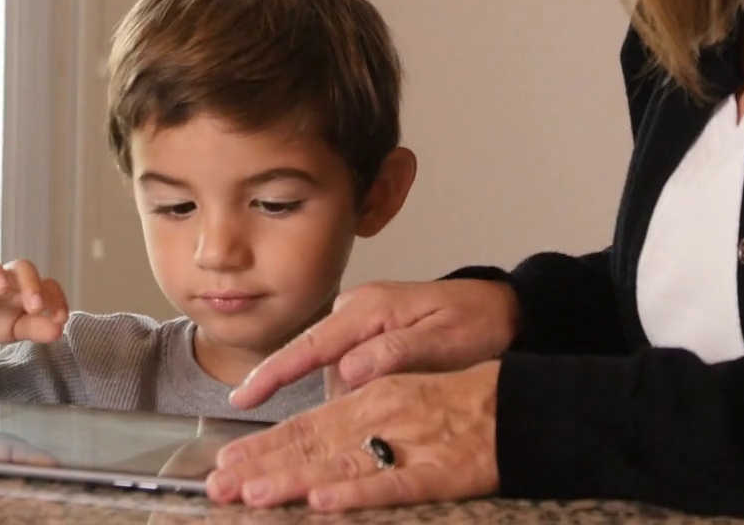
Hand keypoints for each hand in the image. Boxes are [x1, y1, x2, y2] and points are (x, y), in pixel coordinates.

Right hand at [0, 252, 68, 345]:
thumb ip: (36, 328)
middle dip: (31, 284)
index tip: (61, 319)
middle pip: (21, 266)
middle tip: (36, 306)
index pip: (47, 283)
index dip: (57, 299)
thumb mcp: (15, 328)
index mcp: (23, 286)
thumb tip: (59, 331)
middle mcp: (2, 276)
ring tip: (0, 289)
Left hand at [208, 361, 500, 510]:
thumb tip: (317, 448)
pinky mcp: (436, 471)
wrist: (523, 404)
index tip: (225, 466)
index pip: (306, 425)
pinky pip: (390, 484)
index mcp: (372, 397)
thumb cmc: (463, 403)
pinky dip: (356, 492)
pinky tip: (324, 500)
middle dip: (261, 467)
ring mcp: (407, 443)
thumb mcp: (404, 398)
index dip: (263, 448)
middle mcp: (381, 415)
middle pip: (311, 444)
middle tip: (218, 488)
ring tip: (254, 494)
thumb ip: (361, 417)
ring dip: (293, 479)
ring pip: (339, 463)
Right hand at [229, 279, 518, 409]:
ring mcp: (360, 318)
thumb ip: (396, 353)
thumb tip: (349, 370)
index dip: (274, 372)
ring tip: (358, 418)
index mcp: (370, 307)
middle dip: (288, 392)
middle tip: (286, 435)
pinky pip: (343, 364)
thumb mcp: (444, 341)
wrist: (500, 307)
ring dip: (336, 397)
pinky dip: (348, 388)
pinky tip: (365, 405)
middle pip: (312, 358)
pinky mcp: (367, 330)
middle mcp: (356, 308)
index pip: (312, 343)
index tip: (243, 397)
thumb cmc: (476, 324)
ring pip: (330, 368)